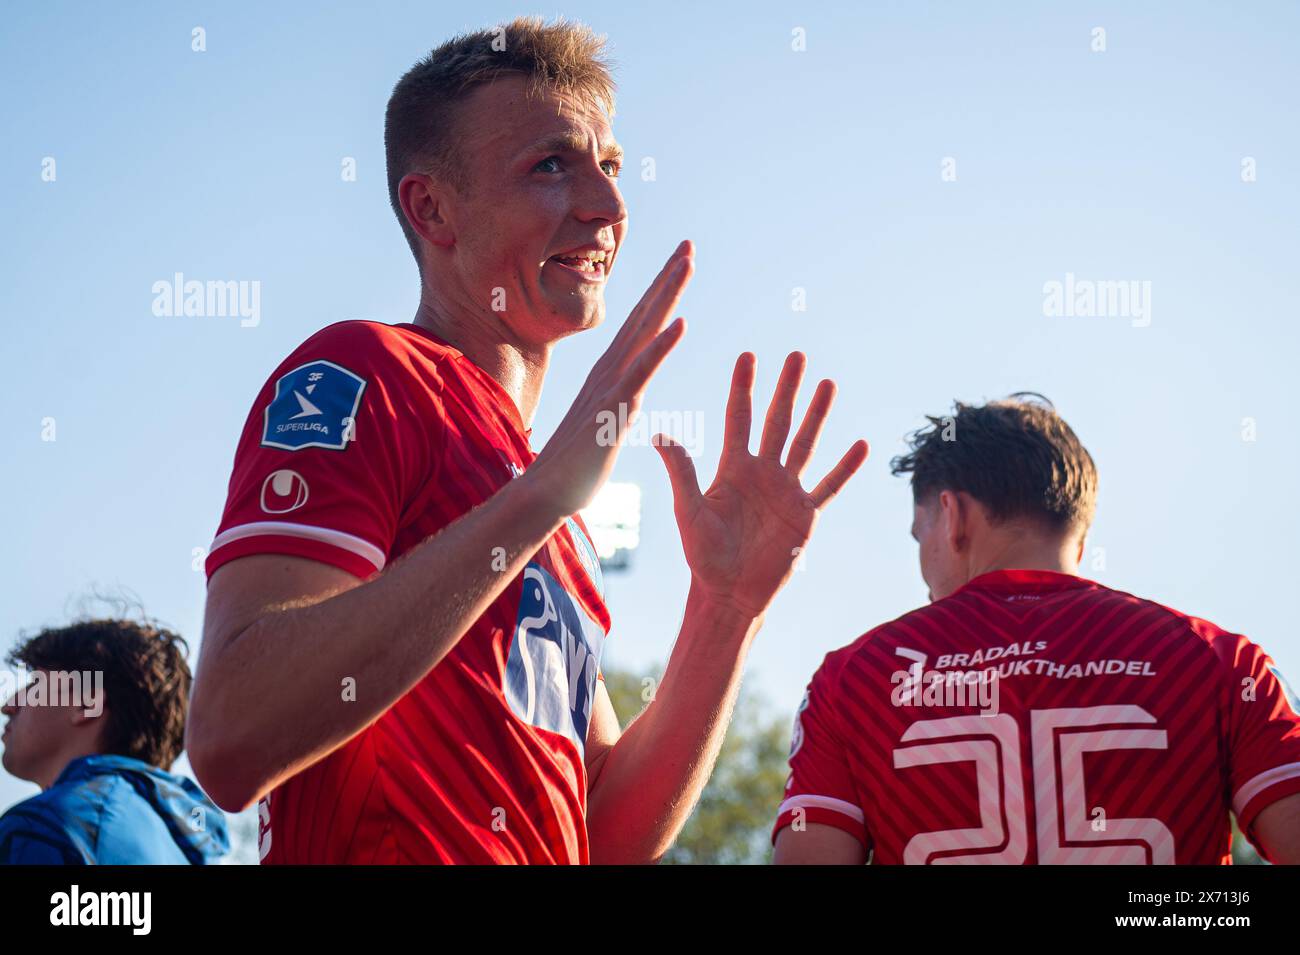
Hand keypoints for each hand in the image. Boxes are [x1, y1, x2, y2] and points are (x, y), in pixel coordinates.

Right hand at [527, 240, 694, 517]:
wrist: (544, 493)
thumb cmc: (573, 464)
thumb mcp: (600, 421)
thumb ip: (612, 401)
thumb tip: (619, 393)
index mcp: (609, 373)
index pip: (639, 324)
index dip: (660, 292)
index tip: (679, 263)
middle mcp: (609, 370)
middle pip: (644, 315)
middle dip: (668, 278)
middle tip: (689, 244)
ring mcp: (611, 386)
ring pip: (645, 332)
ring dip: (667, 295)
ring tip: (688, 263)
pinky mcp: (614, 409)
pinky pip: (641, 372)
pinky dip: (661, 347)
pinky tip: (681, 323)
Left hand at [654, 352, 868, 618]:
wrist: (729, 593)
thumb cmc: (703, 555)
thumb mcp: (689, 511)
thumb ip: (681, 473)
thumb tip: (661, 435)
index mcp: (732, 468)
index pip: (739, 418)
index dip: (743, 387)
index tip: (747, 355)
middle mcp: (761, 473)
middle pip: (777, 421)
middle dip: (786, 388)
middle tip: (796, 355)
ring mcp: (786, 491)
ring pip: (805, 444)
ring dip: (817, 414)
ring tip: (828, 383)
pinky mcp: (805, 515)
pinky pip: (829, 486)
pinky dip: (846, 467)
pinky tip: (861, 444)